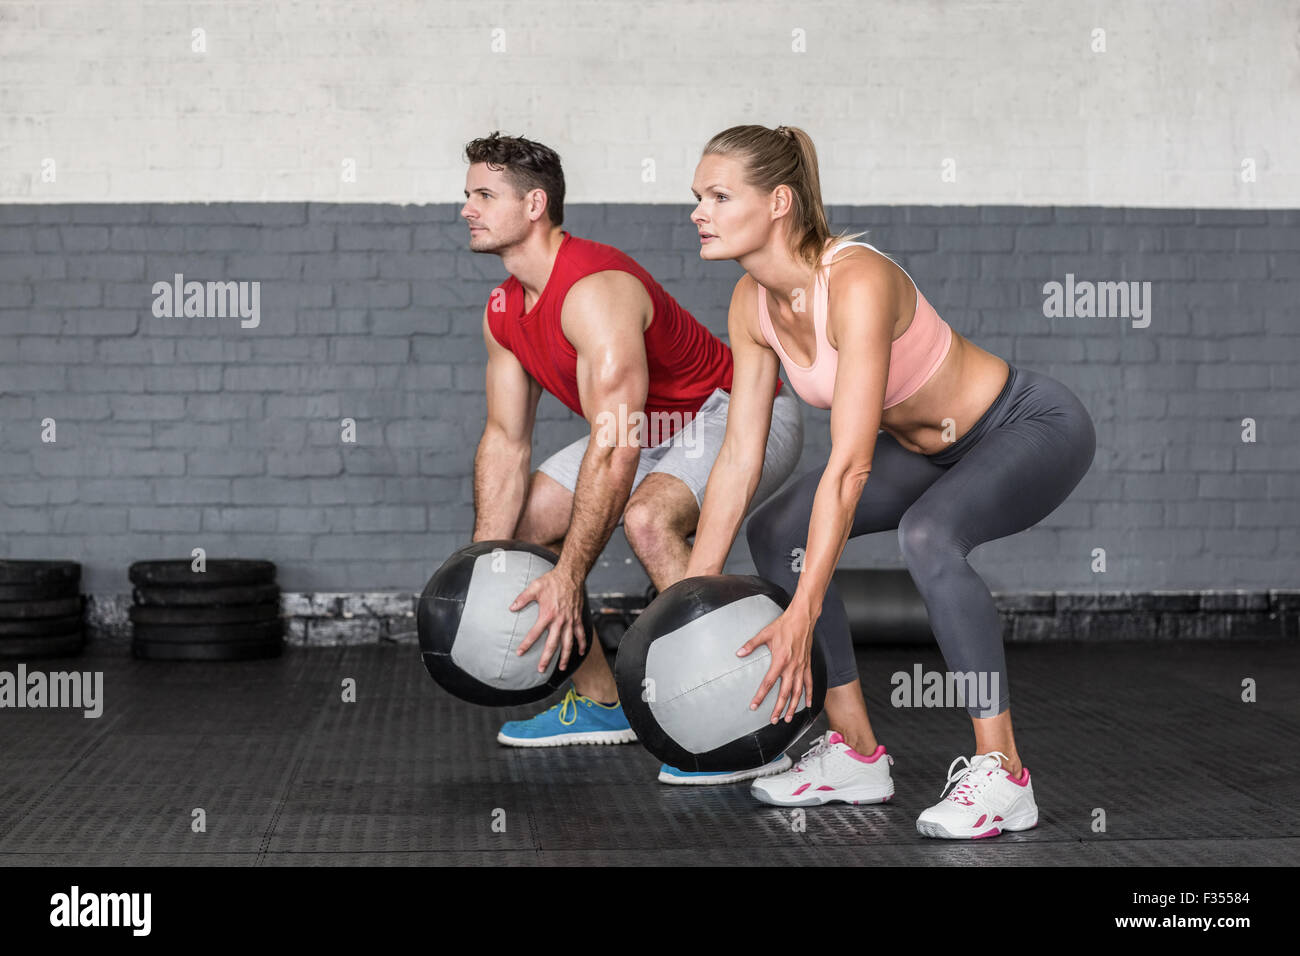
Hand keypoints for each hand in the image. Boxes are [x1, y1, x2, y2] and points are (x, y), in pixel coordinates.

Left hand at [511, 567, 587, 672]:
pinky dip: (582, 644)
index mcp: (547, 615)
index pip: (535, 633)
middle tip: (541, 669)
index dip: (526, 644)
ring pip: (568, 643)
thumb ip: (522, 599)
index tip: (520, 653)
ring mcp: (570, 621)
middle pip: (552, 644)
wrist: (571, 575)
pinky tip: (580, 653)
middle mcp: (560, 621)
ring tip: (560, 668)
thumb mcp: (534, 587)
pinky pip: (581, 634)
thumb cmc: (552, 581)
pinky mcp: (578, 618)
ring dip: (564, 657)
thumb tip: (511, 608)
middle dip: (546, 658)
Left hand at [736, 604, 816, 723]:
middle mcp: (792, 667)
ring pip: (797, 692)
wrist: (802, 619)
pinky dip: (809, 694)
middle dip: (779, 708)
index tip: (755, 706)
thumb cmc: (784, 625)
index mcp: (780, 660)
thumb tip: (739, 652)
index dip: (761, 696)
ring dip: (793, 706)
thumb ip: (751, 645)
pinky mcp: (808, 665)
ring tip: (788, 718)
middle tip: (773, 720)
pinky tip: (808, 704)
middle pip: (784, 693)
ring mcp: (801, 667)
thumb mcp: (765, 634)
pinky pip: (809, 683)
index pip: (768, 683)